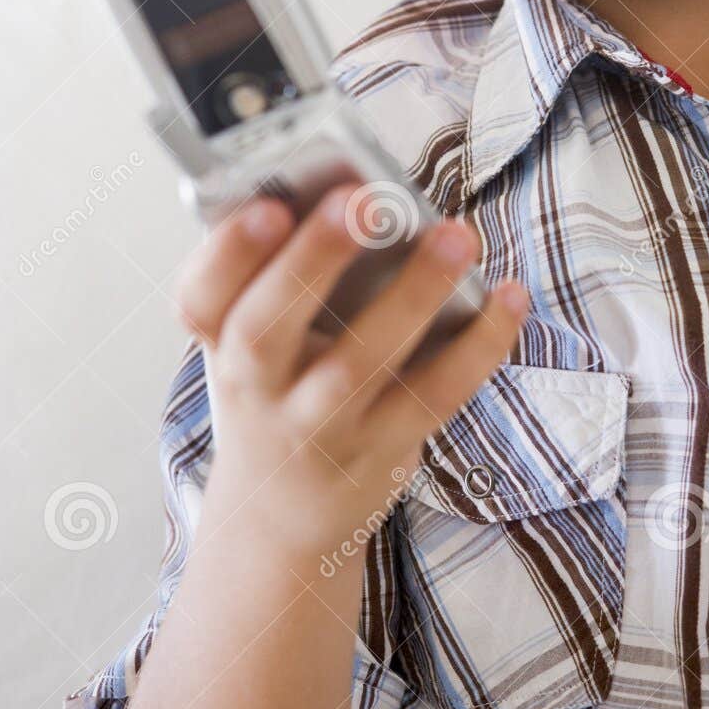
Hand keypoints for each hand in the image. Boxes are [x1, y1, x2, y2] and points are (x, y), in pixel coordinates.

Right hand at [171, 183, 528, 568]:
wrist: (279, 519)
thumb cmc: (278, 393)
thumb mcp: (253, 341)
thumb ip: (285, 275)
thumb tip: (361, 190)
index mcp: (219, 342)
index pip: (200, 299)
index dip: (230, 252)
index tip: (267, 206)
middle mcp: (257, 388)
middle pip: (267, 329)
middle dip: (313, 259)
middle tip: (362, 199)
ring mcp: (318, 427)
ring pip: (360, 364)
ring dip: (413, 294)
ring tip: (455, 236)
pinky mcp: (381, 451)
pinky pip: (435, 395)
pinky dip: (479, 345)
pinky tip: (509, 297)